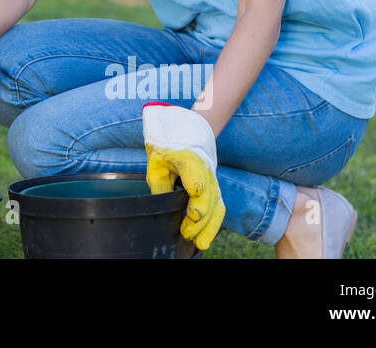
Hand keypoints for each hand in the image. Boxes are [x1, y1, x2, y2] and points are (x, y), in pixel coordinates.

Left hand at [142, 103, 225, 250]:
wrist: (185, 133)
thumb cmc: (166, 150)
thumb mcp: (157, 163)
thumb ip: (159, 184)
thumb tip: (161, 206)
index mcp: (186, 155)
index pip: (194, 170)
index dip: (196, 184)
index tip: (194, 200)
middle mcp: (204, 167)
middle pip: (208, 193)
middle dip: (200, 216)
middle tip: (186, 232)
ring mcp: (212, 178)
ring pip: (217, 203)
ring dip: (209, 225)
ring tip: (198, 242)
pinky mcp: (215, 187)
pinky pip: (219, 207)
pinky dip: (214, 224)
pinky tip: (205, 239)